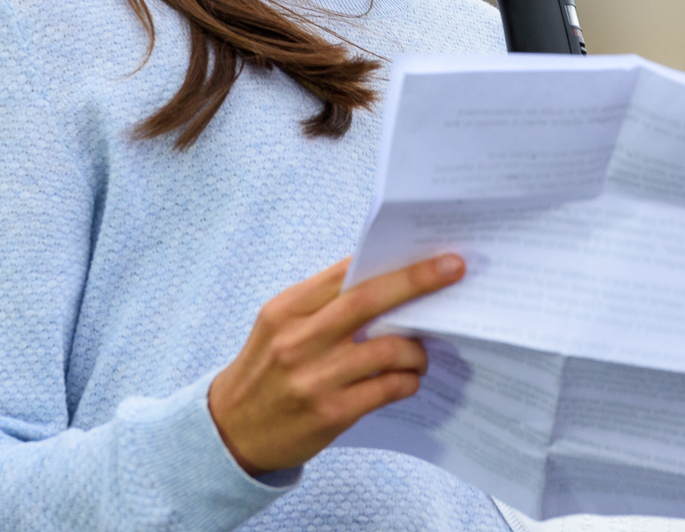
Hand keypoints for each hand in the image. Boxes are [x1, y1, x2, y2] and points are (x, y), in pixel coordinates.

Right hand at [207, 253, 464, 474]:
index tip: (430, 253)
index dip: (391, 262)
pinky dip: (406, 381)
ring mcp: (314, 378)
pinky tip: (408, 380)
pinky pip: (386, 389)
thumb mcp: (280, 327)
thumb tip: (384, 276)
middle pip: (367, 301)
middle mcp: (297, 340)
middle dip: (416, 282)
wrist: (231, 432)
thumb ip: (322, 303)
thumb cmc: (267, 370)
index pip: (346, 274)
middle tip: (453, 269)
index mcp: (286, 310)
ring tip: (421, 353)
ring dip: (416, 348)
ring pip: (386, 349)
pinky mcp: (330, 413)